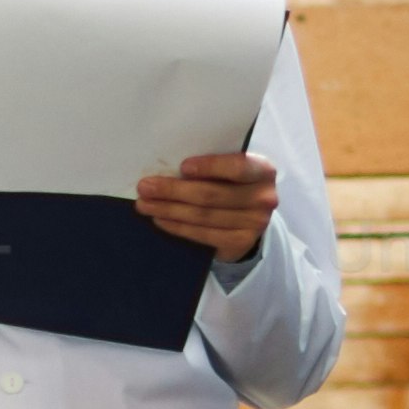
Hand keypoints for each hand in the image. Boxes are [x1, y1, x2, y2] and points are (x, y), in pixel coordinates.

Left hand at [138, 150, 281, 260]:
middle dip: (173, 191)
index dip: (210, 167)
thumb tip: (167, 168)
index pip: (237, 167)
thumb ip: (211, 166)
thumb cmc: (233, 184)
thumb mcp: (230, 169)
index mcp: (263, 170)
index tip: (182, 167)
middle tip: (145, 187)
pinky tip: (160, 220)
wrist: (250, 218)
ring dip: (169, 210)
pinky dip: (178, 227)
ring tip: (145, 205)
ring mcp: (254, 223)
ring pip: (203, 216)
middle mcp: (264, 197)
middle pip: (211, 194)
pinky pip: (203, 234)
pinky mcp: (240, 242)